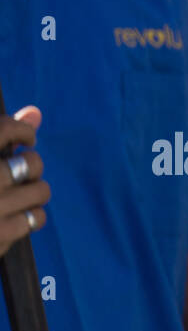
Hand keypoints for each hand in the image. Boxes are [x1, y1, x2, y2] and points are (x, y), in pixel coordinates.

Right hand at [0, 106, 49, 257]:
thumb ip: (0, 135)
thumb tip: (35, 112)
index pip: (4, 129)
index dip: (23, 131)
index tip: (26, 140)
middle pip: (31, 162)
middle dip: (31, 165)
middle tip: (20, 172)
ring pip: (41, 191)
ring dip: (35, 191)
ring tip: (21, 193)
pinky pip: (36, 217)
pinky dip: (32, 216)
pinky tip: (18, 215)